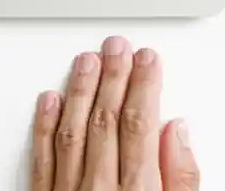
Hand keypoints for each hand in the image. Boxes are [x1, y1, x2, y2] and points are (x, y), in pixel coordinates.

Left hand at [30, 37, 199, 190]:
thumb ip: (181, 178)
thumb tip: (178, 133)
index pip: (140, 124)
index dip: (144, 85)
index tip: (148, 60)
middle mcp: (100, 189)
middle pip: (106, 120)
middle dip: (114, 77)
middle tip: (117, 47)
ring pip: (73, 132)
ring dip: (81, 90)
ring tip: (87, 60)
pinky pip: (42, 159)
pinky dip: (45, 125)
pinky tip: (51, 99)